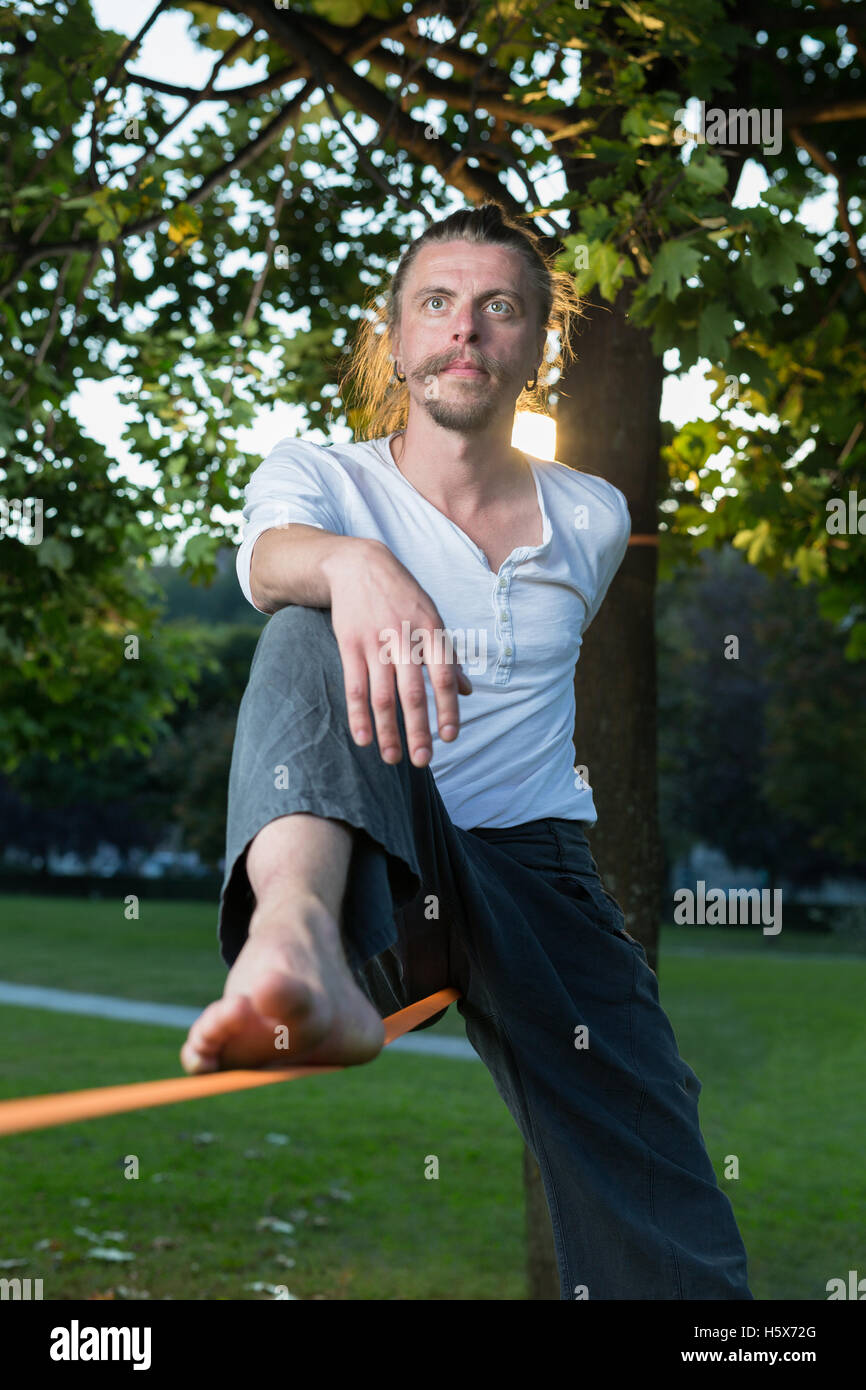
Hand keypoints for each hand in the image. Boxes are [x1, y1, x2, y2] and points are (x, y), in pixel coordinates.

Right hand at [325, 540, 471, 766]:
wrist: (358, 564)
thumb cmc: (402, 596)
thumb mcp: (431, 617)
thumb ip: (448, 655)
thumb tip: (468, 692)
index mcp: (431, 630)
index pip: (443, 676)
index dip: (448, 708)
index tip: (449, 737)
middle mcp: (404, 637)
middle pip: (412, 692)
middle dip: (418, 729)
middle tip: (422, 760)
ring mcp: (374, 642)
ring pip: (382, 695)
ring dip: (387, 731)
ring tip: (392, 758)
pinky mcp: (349, 644)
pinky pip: (354, 686)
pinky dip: (358, 715)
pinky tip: (363, 738)